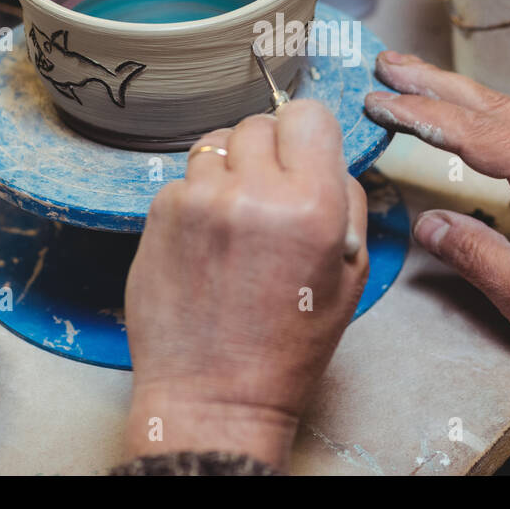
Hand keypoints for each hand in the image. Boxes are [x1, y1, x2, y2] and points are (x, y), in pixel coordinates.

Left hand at [123, 99, 368, 469]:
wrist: (214, 394)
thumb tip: (327, 157)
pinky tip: (207, 241)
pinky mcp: (159, 213)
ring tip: (236, 218)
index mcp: (311, 205)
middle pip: (260, 122)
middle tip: (271, 197)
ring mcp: (199, 200)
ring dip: (230, 168)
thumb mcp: (351, 276)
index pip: (308, 114)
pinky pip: (186, 177)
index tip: (305, 156)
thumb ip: (347, 202)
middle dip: (270, 152)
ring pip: (218, 143)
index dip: (309, 134)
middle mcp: (252, 192)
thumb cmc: (287, 344)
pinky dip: (198, 197)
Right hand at [364, 51, 509, 425]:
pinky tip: (468, 112)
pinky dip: (491, 115)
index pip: (478, 134)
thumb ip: (476, 256)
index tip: (377, 100)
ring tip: (413, 77)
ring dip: (460, 94)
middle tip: (385, 63)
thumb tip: (427, 223)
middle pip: (494, 105)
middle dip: (433, 82)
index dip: (421, 116)